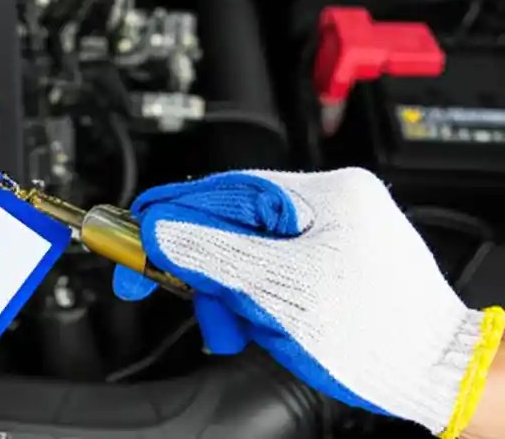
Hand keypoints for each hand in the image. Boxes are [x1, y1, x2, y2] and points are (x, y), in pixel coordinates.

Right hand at [114, 168, 503, 437]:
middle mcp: (331, 202)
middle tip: (176, 296)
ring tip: (237, 326)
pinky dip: (254, 297)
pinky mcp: (335, 260)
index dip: (167, 217)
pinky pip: (272, 268)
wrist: (439, 376)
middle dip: (203, 267)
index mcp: (324, 194)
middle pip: (229, 221)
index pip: (221, 191)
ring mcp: (335, 231)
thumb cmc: (381, 336)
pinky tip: (258, 322)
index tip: (129, 238)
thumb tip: (158, 227)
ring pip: (246, 249)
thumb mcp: (280, 291)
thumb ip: (212, 253)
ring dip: (228, 290)